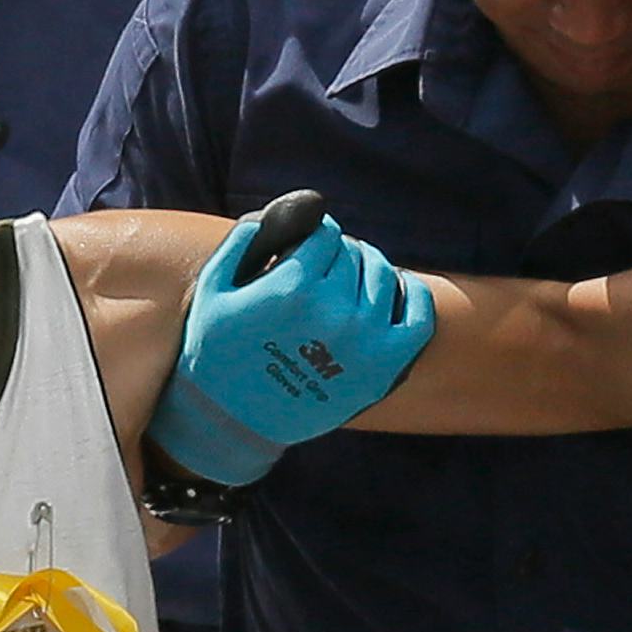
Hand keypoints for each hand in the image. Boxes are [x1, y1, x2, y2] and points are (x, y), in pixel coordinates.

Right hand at [147, 212, 435, 484]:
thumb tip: (280, 211)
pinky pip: (418, 313)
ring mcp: (364, 339)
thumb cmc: (215, 351)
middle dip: (337, 254)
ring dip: (367, 269)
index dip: (314, 236)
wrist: (231, 421)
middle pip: (354, 253)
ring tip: (349, 282)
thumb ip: (243, 240)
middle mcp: (333, 310)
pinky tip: (393, 293)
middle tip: (322, 270)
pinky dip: (411, 294)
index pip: (325, 233)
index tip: (307, 247)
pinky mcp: (384, 366)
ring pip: (384, 274)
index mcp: (292, 287)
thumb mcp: (212, 289)